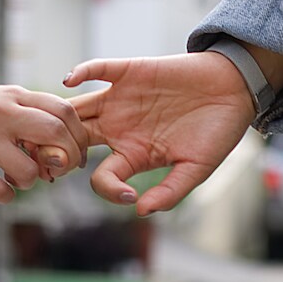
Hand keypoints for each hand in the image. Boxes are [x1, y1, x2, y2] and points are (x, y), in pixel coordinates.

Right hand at [0, 85, 87, 202]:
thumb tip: (72, 147)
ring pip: (28, 170)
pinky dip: (7, 194)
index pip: (64, 111)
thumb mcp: (7, 101)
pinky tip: (3, 187)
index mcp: (16, 96)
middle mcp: (0, 114)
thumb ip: (38, 116)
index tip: (77, 154)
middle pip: (54, 134)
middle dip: (66, 158)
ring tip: (19, 177)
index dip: (78, 136)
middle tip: (58, 170)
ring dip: (31, 181)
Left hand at [64, 51, 255, 215]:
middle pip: (74, 142)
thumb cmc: (218, 133)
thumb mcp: (197, 169)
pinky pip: (97, 70)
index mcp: (133, 155)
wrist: (234, 89)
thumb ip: (171, 192)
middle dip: (58, 151)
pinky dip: (80, 72)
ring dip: (59, 115)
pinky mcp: (128, 73)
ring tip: (49, 122)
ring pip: (76, 108)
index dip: (106, 190)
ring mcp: (120, 101)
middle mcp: (119, 129)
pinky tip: (69, 80)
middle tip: (50, 158)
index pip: (101, 177)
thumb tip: (141, 211)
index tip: (128, 194)